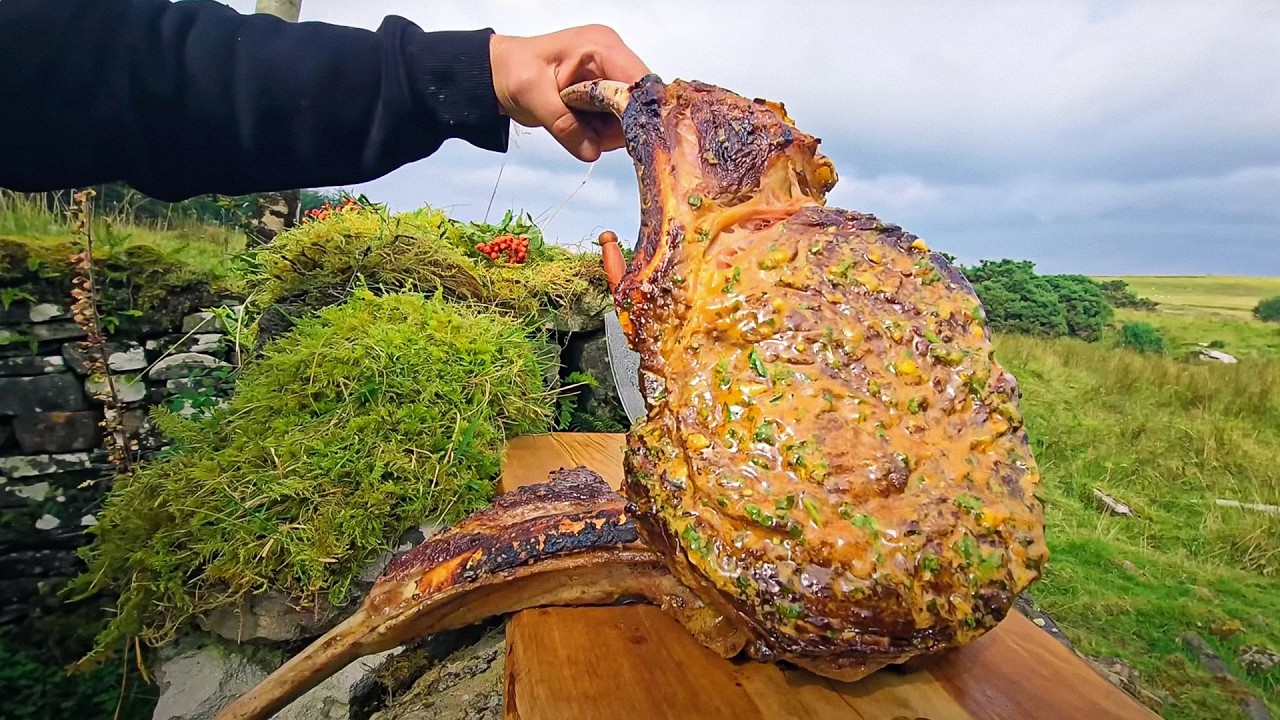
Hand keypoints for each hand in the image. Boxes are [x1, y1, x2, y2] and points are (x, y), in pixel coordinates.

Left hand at [489, 25, 649, 161]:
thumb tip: (591, 151)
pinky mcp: (604, 93)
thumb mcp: (534, 96)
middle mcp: (612, 59)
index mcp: (601, 47)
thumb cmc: (514, 71)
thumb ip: (563, 124)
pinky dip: (601, 133)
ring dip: (607, 133)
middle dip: (618, 127)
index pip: (639, 81)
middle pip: (639, 102)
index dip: (639, 111)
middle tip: (589, 136)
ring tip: (577, 128)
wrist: (500, 73)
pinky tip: (580, 128)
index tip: (629, 137)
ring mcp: (610, 76)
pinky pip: (616, 122)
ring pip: (628, 117)